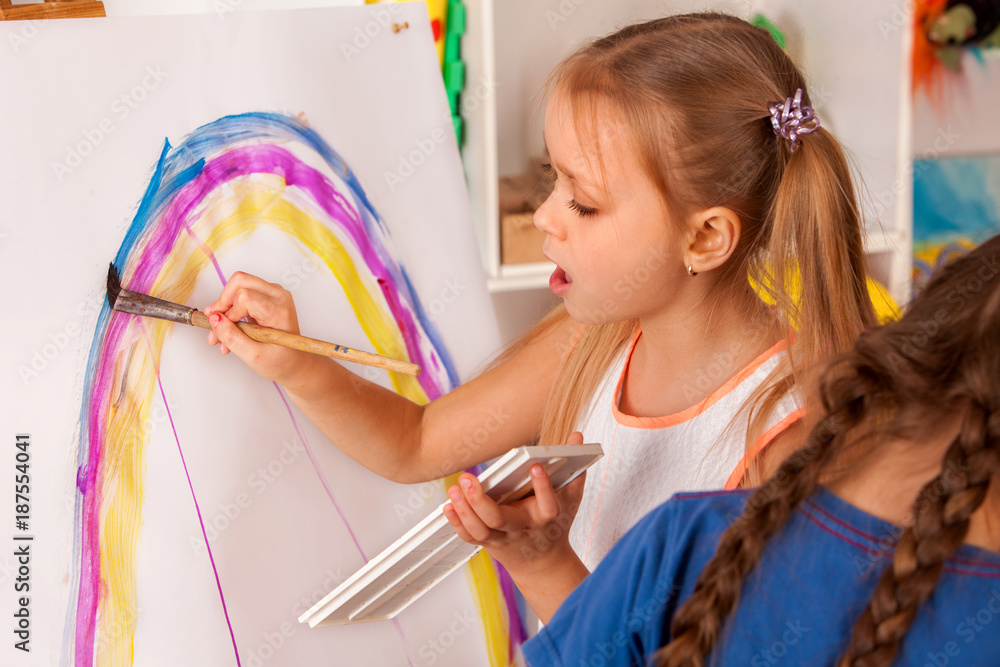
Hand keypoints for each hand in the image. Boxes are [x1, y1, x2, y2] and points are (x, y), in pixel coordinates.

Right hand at [203, 271, 310, 384]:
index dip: (230, 313)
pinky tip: (228, 330)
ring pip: (238, 285)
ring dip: (224, 309)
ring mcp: (273, 293)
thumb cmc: (281, 361)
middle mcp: (278, 296)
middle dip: (222, 303)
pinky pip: (241, 292)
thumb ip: (232, 337)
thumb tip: (214, 319)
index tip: (226, 330)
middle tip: (216, 326)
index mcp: (279, 311)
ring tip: (219, 335)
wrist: (294, 363)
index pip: (244, 297)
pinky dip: (230, 310)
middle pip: (239, 281)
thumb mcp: (253, 356)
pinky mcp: (266, 295)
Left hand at [443, 432, 586, 574]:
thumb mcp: (570, 499)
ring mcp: (502, 538)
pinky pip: (469, 537)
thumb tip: (577, 438)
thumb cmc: (555, 524)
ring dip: (464, 511)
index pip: (547, 505)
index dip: (543, 487)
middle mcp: (521, 528)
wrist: (542, 562)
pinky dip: (457, 523)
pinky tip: (448, 506)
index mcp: (545, 517)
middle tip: (468, 478)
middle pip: (499, 520)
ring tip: (455, 489)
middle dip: (480, 501)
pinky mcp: (488, 543)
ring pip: (480, 531)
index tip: (535, 466)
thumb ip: (574, 468)